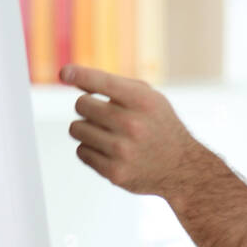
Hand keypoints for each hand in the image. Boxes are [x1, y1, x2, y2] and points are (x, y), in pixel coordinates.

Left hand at [62, 65, 204, 197]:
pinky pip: (81, 151)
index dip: (79, 75)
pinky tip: (109, 152)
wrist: (182, 167)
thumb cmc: (158, 126)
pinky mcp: (115, 172)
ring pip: (76, 129)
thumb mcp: (148, 98)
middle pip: (82, 105)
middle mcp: (132, 124)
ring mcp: (123, 150)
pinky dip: (90, 150)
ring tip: (107, 134)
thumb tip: (69, 75)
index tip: (64, 73)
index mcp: (142, 101)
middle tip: (105, 116)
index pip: (102, 82)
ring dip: (86, 129)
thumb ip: (113, 85)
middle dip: (88, 108)